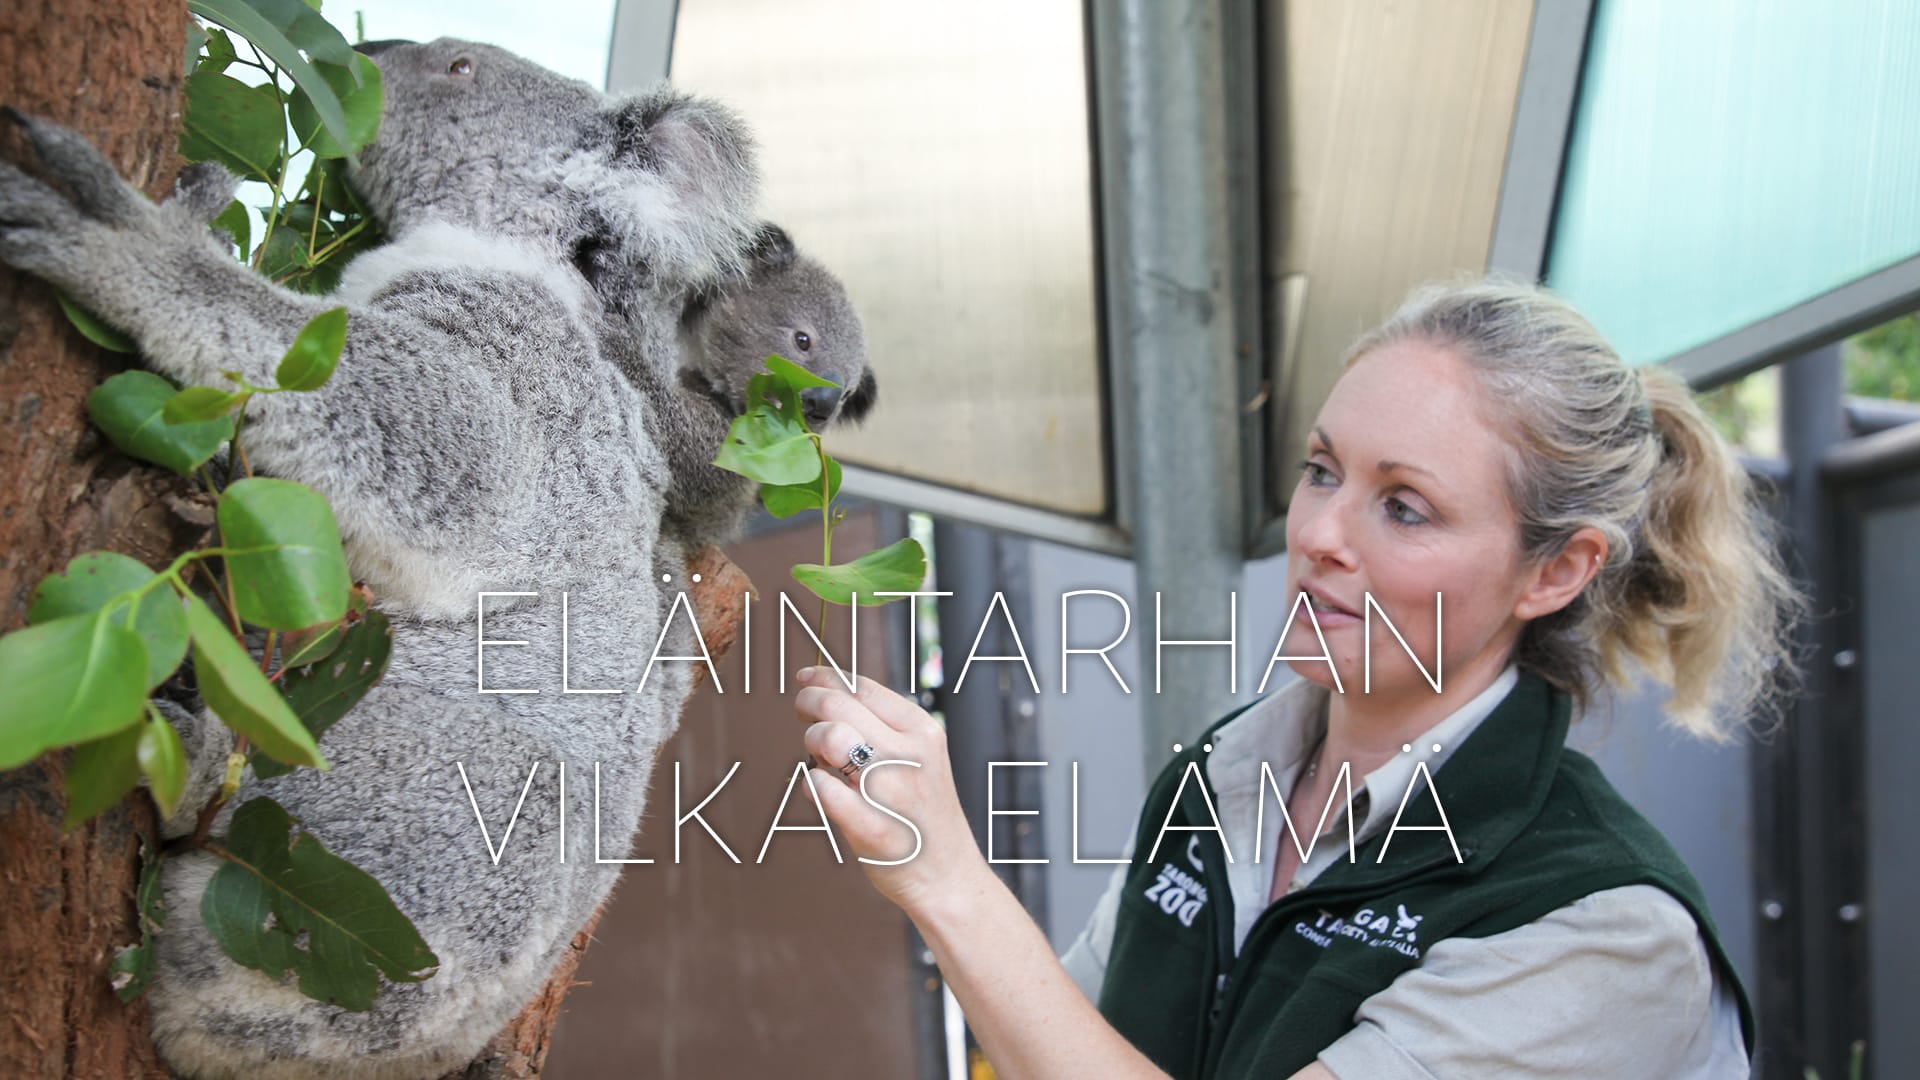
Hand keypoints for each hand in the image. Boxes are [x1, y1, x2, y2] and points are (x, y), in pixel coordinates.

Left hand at [792, 667, 988, 914]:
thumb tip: (832, 695)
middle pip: (838, 706)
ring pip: (829, 738)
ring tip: (819, 759)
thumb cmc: (924, 817)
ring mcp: (891, 791)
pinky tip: (819, 791)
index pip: (863, 686)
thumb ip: (885, 730)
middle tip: (799, 711)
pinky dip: (812, 786)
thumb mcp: (922, 759)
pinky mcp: (871, 828)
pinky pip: (822, 789)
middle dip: (807, 703)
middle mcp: (909, 754)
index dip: (826, 678)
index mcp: (922, 731)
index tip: (806, 680)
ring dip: (812, 743)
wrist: (950, 879)